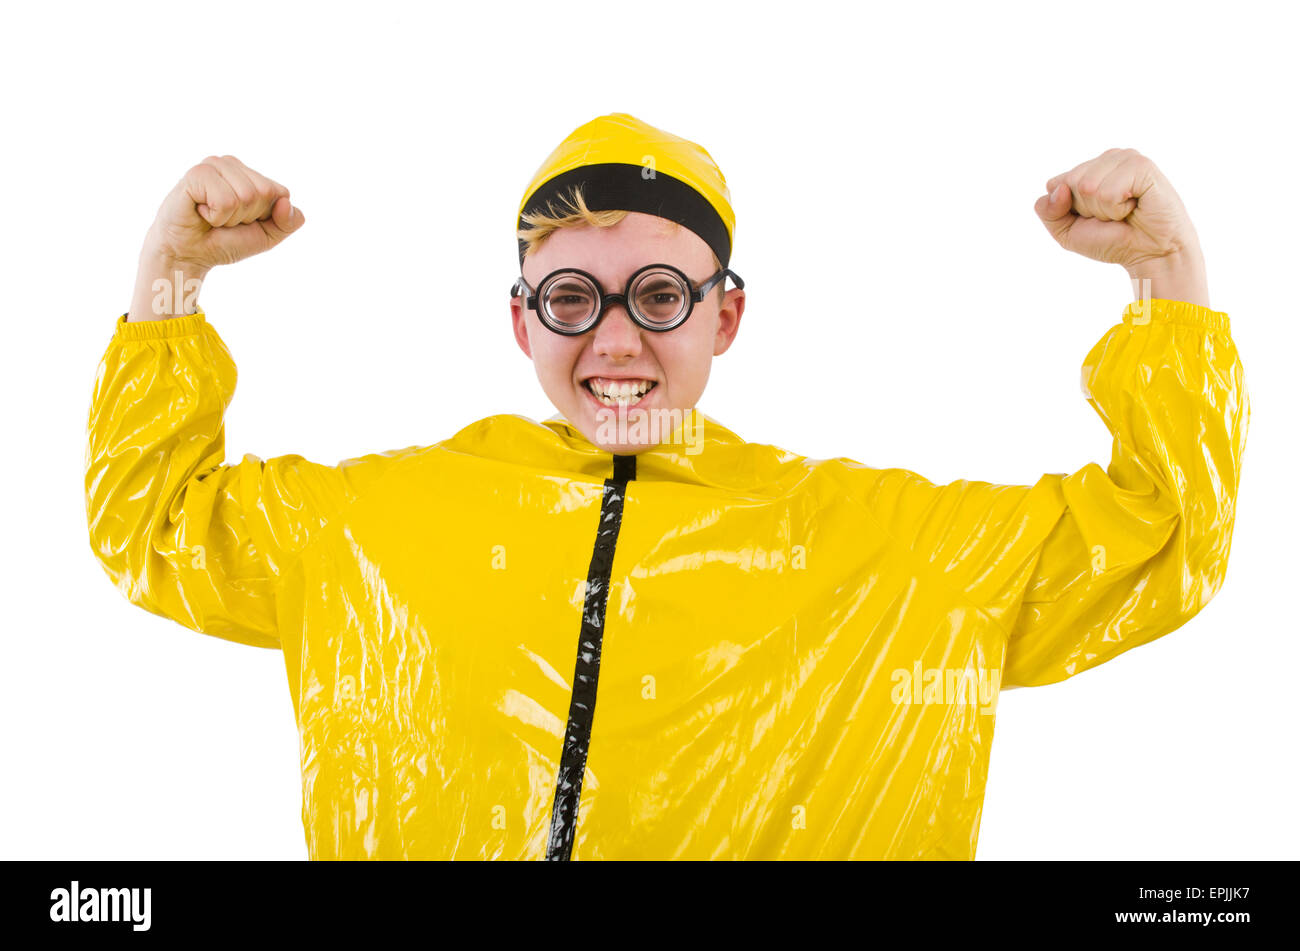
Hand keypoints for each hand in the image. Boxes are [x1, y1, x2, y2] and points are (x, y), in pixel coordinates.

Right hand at [144, 155, 304, 269]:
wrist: (189, 254)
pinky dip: (216, 216)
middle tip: (225, 220)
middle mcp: (233, 165)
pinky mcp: (197, 173)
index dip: (266, 216)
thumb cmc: (225, 241)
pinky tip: (201, 212)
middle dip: (249, 217)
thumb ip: (288, 222)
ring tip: (212, 216)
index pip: (281, 193)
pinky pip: (225, 201)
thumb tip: (286, 201)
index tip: (244, 222)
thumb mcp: (267, 236)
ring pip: (247, 196)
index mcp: (251, 175)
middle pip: (265, 193)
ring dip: (231, 218)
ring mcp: (214, 165)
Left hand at [1034, 148, 1208, 306]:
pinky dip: (1118, 209)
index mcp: (1088, 168)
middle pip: (1070, 184)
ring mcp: (1125, 158)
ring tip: (1125, 211)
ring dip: (1104, 211)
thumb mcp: (1067, 231)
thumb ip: (1048, 211)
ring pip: (1087, 187)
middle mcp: (1106, 159)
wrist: (1150, 254)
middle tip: (1113, 216)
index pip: (1054, 185)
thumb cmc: (1112, 240)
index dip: (1068, 210)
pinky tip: (1135, 206)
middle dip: (1087, 210)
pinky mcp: (1142, 166)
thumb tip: (1058, 189)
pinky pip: (1109, 192)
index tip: (1091, 217)